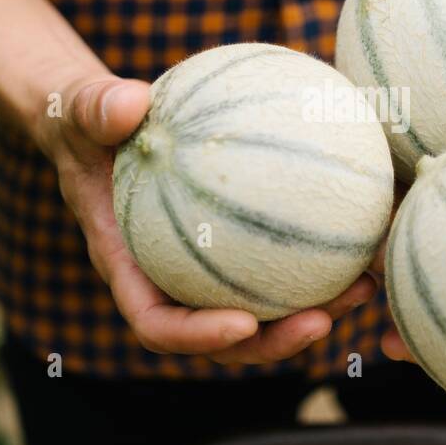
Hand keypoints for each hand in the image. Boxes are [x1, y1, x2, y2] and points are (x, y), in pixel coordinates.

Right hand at [35, 74, 378, 364]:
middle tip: (322, 322)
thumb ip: (97, 109)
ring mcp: (204, 269)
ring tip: (364, 288)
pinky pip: (277, 262)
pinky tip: (362, 232)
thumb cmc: (86, 123)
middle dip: (273, 340)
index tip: (242, 323)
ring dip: (315, 310)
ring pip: (262, 309)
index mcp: (128, 267)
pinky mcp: (234, 247)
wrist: (100, 126)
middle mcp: (168, 280)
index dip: (199, 336)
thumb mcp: (80, 111)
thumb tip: (129, 103)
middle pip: (223, 337)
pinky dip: (318, 259)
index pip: (158, 323)